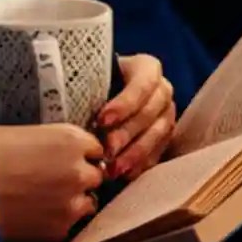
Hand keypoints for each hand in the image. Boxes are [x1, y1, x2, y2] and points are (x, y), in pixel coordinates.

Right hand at [0, 117, 103, 241]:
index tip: (67, 158)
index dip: (80, 154)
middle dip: (80, 179)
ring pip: (87, 204)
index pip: (94, 147)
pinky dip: (56, 223)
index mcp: (70, 139)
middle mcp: (78, 170)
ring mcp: (71, 203)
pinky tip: (36, 219)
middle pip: (95, 176)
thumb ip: (13, 134)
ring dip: (73, 203)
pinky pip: (68, 227)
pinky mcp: (58, 230)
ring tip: (48, 204)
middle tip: (56, 182)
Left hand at [96, 54, 175, 180]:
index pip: (142, 84)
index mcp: (147, 68)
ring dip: (135, 153)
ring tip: (114, 168)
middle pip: (150, 111)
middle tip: (106, 150)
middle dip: (127, 133)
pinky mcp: (165, 137)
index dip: (125, 104)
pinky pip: (158, 152)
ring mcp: (167, 114)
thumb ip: (87, 89)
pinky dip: (141, 164)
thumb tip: (75, 104)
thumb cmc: (92, 85)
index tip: (102, 120)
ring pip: (158, 134)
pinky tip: (125, 174)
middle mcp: (162, 90)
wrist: (99, 98)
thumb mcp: (90, 80)